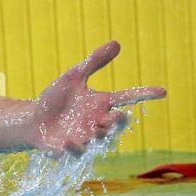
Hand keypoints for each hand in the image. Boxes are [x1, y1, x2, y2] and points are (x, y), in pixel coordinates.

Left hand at [30, 41, 165, 156]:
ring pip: (101, 140)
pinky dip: (74, 148)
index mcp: (101, 103)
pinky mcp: (69, 150)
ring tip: (97, 127)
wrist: (32, 119)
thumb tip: (117, 43)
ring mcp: (85, 137)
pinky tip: (67, 140)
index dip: (144, 94)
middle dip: (118, 121)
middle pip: (117, 124)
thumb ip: (94, 62)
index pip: (127, 97)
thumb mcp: (73, 77)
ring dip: (101, 134)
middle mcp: (97, 121)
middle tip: (115, 115)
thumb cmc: (55, 99)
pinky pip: (76, 152)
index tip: (162, 91)